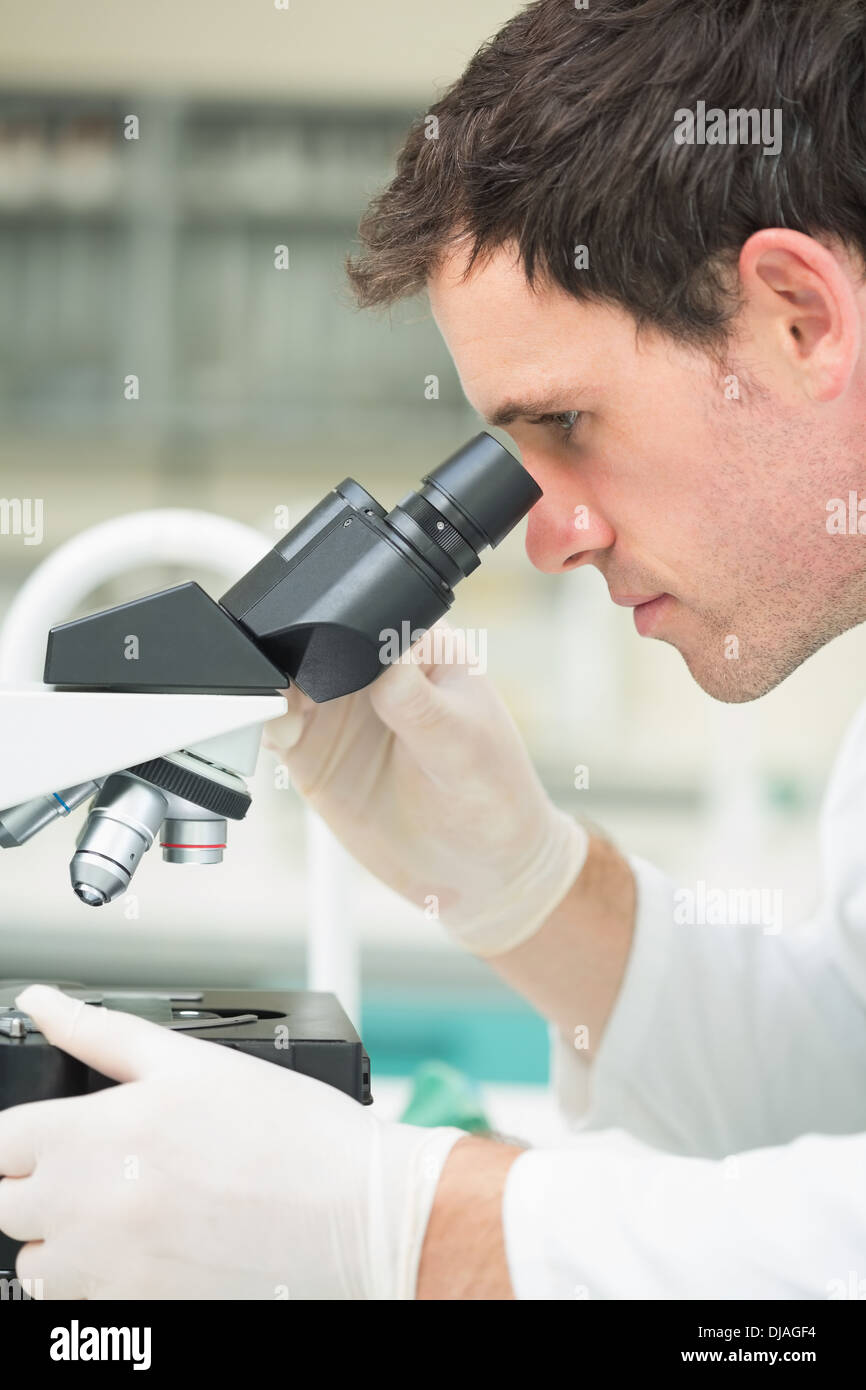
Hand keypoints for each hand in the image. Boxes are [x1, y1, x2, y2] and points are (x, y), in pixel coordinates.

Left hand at [0, 985, 461, 1299]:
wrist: (355, 1214)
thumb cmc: (287, 1133)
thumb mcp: (191, 1062)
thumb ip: (99, 1032)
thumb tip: (39, 1003)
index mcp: (94, 1135)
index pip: (1, 1140)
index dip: (27, 1130)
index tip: (57, 1129)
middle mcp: (85, 1210)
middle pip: (6, 1202)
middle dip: (38, 1180)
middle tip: (100, 1163)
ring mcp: (106, 1272)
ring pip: (35, 1261)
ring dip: (61, 1234)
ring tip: (129, 1205)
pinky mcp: (136, 1315)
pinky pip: (77, 1302)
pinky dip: (97, 1277)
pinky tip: (150, 1244)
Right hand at [263, 627, 587, 955]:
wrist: (478, 872)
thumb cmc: (493, 797)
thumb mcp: (463, 743)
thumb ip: (416, 700)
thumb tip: (377, 656)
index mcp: (416, 648)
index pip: (365, 615)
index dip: (338, 625)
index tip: (325, 651)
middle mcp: (370, 672)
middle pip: (312, 642)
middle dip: (292, 654)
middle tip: (292, 685)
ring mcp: (338, 711)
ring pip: (283, 682)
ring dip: (270, 689)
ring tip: (283, 715)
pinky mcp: (312, 753)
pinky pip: (272, 728)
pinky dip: (261, 726)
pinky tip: (278, 737)